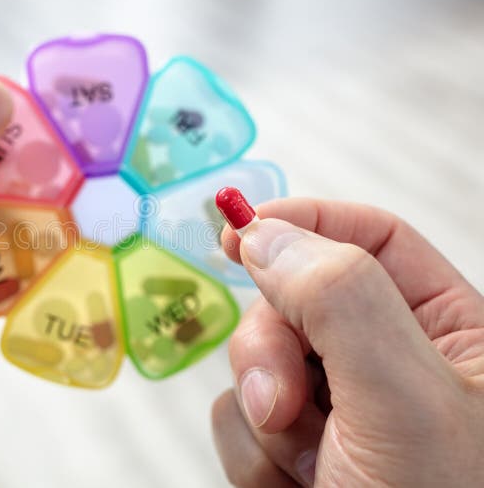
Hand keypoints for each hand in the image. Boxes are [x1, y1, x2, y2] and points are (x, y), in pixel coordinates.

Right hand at [211, 198, 483, 486]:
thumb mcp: (405, 402)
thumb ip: (340, 300)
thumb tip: (267, 235)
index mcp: (448, 330)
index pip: (367, 237)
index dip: (302, 222)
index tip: (236, 231)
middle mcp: (389, 361)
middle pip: (294, 298)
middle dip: (271, 348)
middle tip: (286, 405)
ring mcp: (337, 406)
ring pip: (255, 361)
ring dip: (263, 413)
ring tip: (311, 469)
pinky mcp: (295, 447)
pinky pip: (236, 416)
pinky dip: (252, 453)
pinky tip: (296, 486)